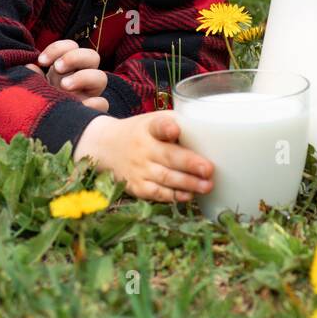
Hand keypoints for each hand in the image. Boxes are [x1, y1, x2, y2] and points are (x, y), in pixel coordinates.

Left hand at [24, 39, 107, 110]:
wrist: (43, 129)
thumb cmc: (38, 104)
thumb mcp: (33, 88)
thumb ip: (32, 78)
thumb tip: (31, 67)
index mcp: (68, 68)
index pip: (71, 47)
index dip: (58, 49)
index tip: (42, 61)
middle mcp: (82, 78)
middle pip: (92, 56)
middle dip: (74, 58)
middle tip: (57, 68)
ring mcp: (90, 95)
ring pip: (101, 77)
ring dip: (83, 77)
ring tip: (64, 86)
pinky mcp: (93, 112)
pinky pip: (102, 103)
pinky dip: (94, 103)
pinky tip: (78, 105)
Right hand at [73, 112, 214, 203]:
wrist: (105, 147)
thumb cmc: (141, 133)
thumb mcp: (152, 121)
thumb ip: (177, 124)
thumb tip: (211, 133)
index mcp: (149, 128)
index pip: (157, 125)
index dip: (166, 127)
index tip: (174, 129)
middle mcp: (143, 148)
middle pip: (167, 156)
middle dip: (189, 164)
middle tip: (209, 169)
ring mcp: (139, 169)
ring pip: (165, 178)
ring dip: (187, 183)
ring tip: (207, 186)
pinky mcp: (136, 186)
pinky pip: (156, 193)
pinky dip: (173, 196)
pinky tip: (188, 195)